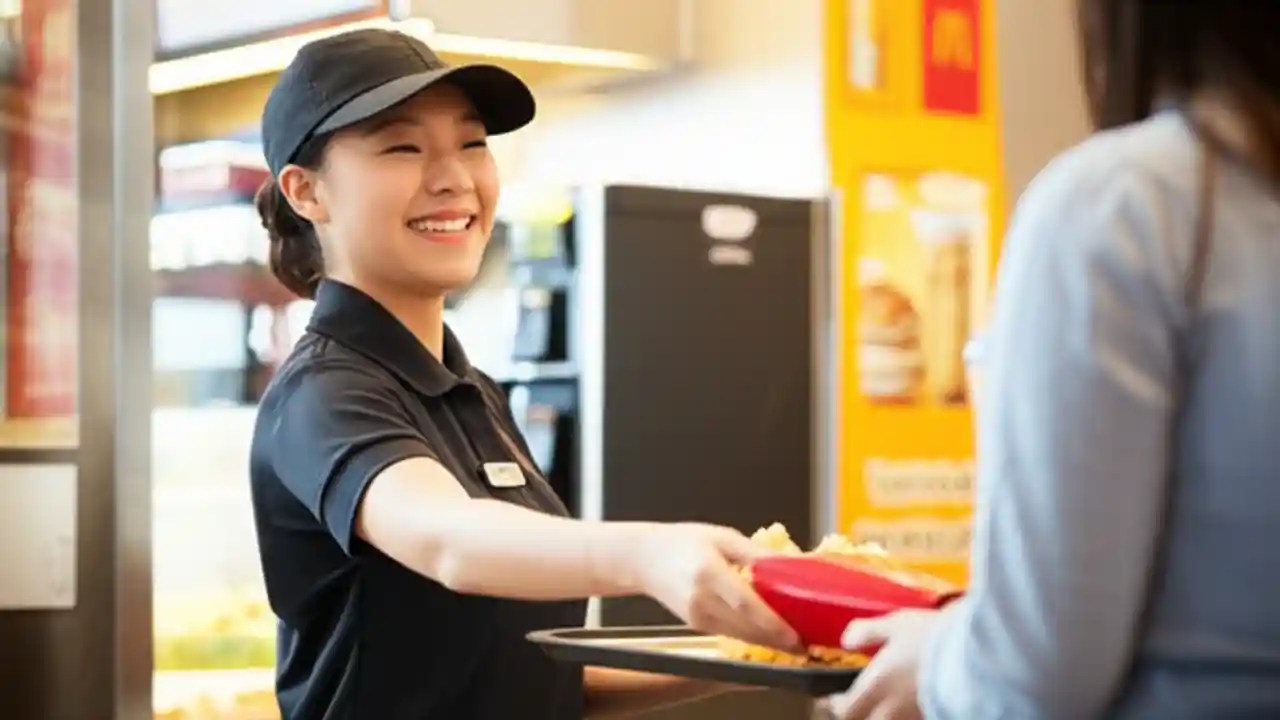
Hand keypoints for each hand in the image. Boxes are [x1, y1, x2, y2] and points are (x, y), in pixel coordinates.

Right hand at [632, 523, 800, 651]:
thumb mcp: (722, 537)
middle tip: (805, 642)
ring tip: (793, 640)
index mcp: (708, 573)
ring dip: (767, 640)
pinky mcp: (696, 625)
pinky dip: (751, 635)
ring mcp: (697, 617)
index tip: (795, 634)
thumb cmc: (681, 542)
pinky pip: (730, 634)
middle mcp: (701, 600)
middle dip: (777, 638)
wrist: (643, 558)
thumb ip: (755, 552)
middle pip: (746, 627)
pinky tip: (768, 633)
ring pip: (740, 636)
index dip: (772, 624)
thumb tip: (790, 563)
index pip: (746, 605)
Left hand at [819, 609, 941, 719]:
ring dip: (887, 714)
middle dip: (862, 715)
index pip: (847, 711)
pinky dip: (909, 713)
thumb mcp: (896, 624)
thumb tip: (846, 641)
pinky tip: (916, 701)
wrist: (982, 656)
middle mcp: (894, 710)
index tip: (836, 699)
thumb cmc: (935, 638)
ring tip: (889, 701)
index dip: (838, 706)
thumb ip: (867, 633)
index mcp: (877, 686)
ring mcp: (917, 716)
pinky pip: (915, 718)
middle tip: (861, 704)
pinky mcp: (939, 715)